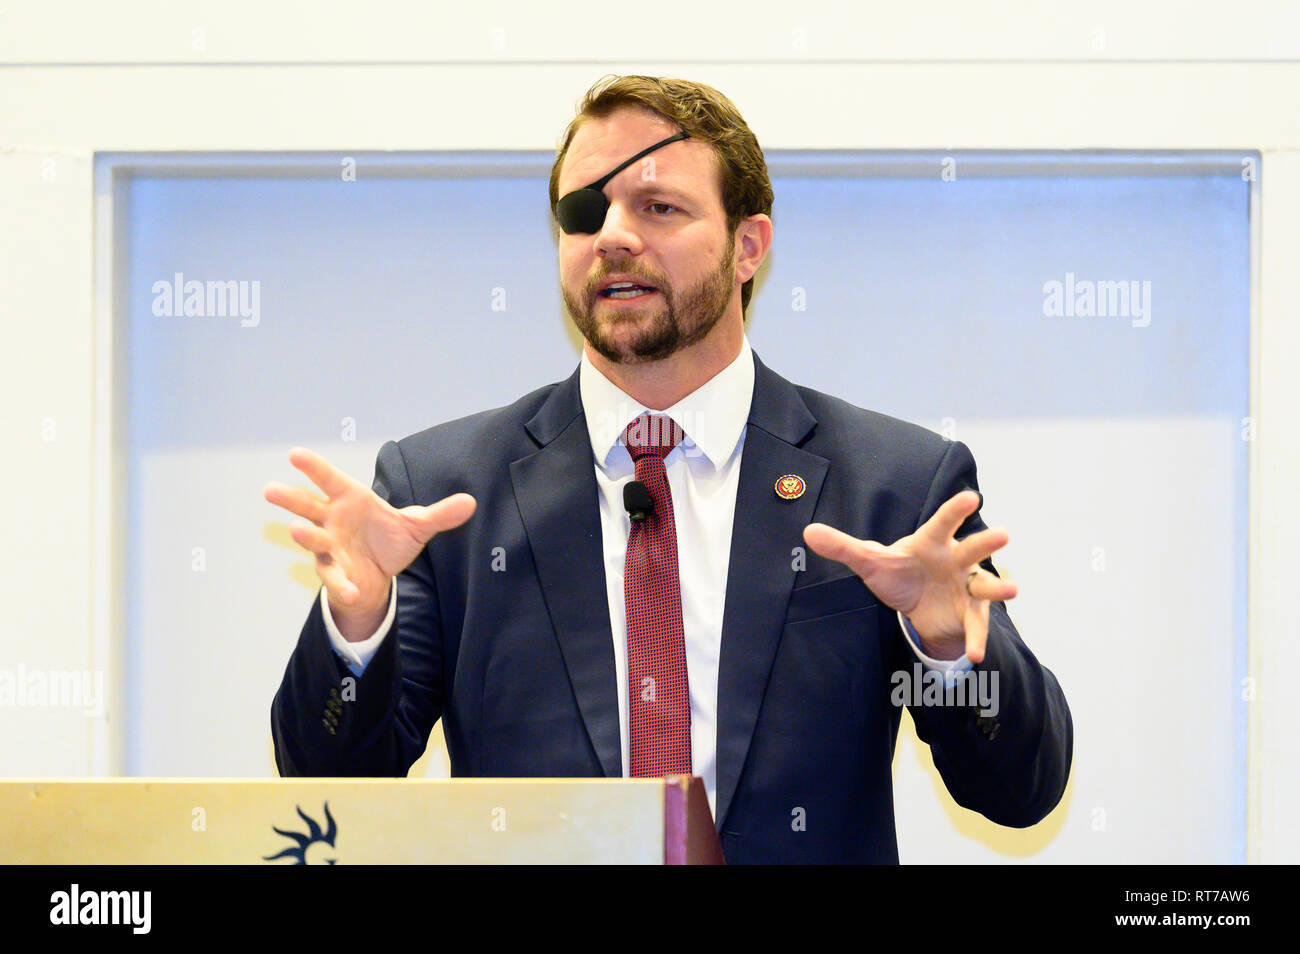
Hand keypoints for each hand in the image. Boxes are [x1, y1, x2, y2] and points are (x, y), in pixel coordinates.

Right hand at [263, 447, 475, 631]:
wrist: (382, 576)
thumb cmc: (389, 540)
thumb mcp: (418, 526)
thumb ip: (440, 514)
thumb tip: (471, 502)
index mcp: (350, 500)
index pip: (329, 479)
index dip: (314, 467)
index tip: (295, 453)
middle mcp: (332, 520)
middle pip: (307, 506)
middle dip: (290, 498)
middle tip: (271, 488)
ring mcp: (329, 547)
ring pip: (313, 540)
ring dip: (305, 535)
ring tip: (297, 530)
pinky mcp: (334, 574)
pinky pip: (335, 578)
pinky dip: (341, 584)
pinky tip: (350, 588)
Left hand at [801, 490, 1016, 663]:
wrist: (917, 601)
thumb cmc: (899, 572)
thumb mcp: (870, 562)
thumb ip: (843, 547)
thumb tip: (807, 531)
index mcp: (932, 542)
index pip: (943, 523)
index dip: (955, 510)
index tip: (971, 497)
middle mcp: (955, 560)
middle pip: (972, 549)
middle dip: (986, 542)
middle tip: (1004, 535)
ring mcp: (967, 586)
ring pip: (985, 584)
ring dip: (998, 587)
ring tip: (1012, 590)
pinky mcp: (970, 613)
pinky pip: (975, 626)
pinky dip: (976, 640)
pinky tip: (976, 657)